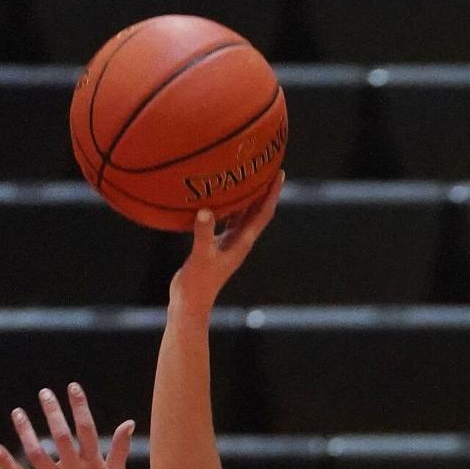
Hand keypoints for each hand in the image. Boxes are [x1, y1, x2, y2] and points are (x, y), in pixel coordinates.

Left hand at [0, 384, 130, 468]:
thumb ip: (119, 448)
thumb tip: (128, 422)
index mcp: (93, 465)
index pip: (86, 429)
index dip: (79, 406)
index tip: (72, 387)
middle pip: (60, 436)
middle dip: (52, 411)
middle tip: (44, 393)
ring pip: (36, 452)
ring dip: (26, 431)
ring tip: (17, 412)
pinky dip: (7, 463)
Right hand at [169, 170, 284, 316]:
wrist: (190, 303)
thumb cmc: (198, 283)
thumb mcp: (201, 256)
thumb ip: (203, 233)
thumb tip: (205, 210)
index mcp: (242, 243)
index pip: (263, 214)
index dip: (272, 194)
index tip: (279, 173)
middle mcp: (239, 241)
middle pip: (256, 211)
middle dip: (263, 190)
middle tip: (265, 166)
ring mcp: (228, 243)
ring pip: (241, 215)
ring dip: (246, 197)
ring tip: (246, 174)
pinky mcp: (215, 245)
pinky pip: (225, 220)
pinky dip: (225, 206)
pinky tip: (218, 194)